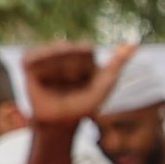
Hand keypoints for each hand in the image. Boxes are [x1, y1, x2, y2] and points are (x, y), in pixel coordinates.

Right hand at [21, 39, 139, 133]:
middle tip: (70, 83)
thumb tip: (135, 43)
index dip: (84, 67)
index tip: (84, 79)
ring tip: (57, 83)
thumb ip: (118, 63)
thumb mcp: (105, 85)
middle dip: (70, 69)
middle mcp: (65, 51)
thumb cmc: (85, 104)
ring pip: (51, 53)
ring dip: (56, 69)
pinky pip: (32, 58)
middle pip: (68, 50)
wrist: (61, 120)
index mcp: (84, 54)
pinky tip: (42, 79)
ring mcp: (46, 55)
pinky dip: (39, 68)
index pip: (85, 49)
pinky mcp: (29, 62)